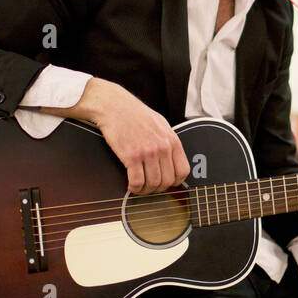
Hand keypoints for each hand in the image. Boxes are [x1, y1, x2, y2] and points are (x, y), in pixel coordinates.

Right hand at [87, 80, 190, 194]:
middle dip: (158, 188)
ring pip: (153, 184)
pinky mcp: (132, 156)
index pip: (183, 171)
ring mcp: (148, 152)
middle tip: (149, 187)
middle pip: (167, 181)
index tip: (166, 184)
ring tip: (139, 187)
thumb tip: (172, 161)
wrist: (115, 107)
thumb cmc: (135, 115)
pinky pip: (137, 181)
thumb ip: (168, 142)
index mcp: (172, 140)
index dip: (175, 182)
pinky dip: (134, 188)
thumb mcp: (161, 124)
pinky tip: (130, 185)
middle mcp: (163, 147)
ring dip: (145, 190)